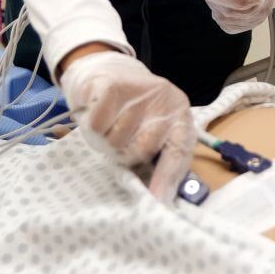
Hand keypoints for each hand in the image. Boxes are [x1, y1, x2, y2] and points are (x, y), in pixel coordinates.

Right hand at [60, 51, 194, 201]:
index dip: (167, 178)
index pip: (179, 150)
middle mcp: (165, 99)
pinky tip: (101, 113)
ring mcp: (140, 91)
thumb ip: (162, 158)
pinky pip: (99, 125)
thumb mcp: (156, 130)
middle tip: (123, 145)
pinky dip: (94, 125)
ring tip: (112, 125)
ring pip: (117, 140)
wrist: (110, 71)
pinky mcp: (113, 86)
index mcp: (180, 114)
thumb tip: (162, 199)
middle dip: (128, 155)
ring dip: (109, 139)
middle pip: (143, 149)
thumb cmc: (136, 111)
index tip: (157, 201)